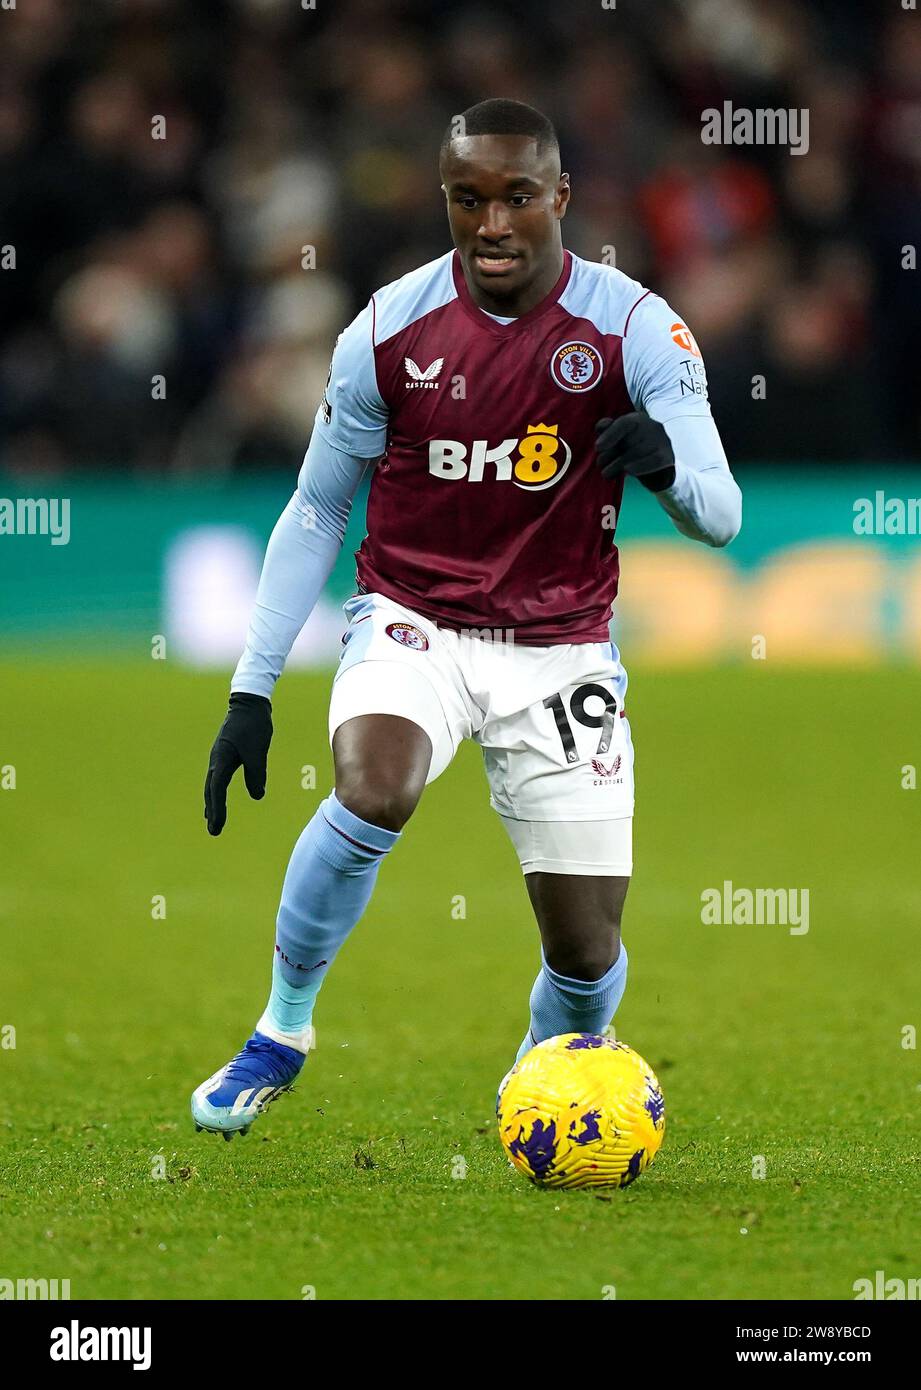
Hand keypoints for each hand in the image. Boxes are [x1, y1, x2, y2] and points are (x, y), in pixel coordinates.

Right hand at [204, 693, 272, 835]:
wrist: (249, 702)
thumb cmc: (254, 725)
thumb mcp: (258, 750)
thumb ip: (256, 773)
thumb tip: (257, 795)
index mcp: (222, 759)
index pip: (217, 790)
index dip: (217, 809)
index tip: (217, 826)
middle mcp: (216, 760)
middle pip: (210, 791)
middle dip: (212, 811)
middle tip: (214, 831)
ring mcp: (218, 756)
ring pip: (212, 785)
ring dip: (212, 803)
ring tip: (212, 820)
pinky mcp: (224, 754)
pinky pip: (217, 777)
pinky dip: (216, 791)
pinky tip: (218, 798)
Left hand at [594, 412, 675, 492]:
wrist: (658, 471)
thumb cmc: (632, 453)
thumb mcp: (619, 441)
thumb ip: (609, 431)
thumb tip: (601, 426)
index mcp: (638, 419)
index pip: (624, 423)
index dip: (610, 434)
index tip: (598, 447)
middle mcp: (653, 427)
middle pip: (628, 440)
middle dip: (610, 454)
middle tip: (600, 464)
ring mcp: (662, 441)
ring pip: (637, 452)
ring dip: (618, 465)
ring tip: (606, 473)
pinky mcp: (668, 456)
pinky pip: (653, 461)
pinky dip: (639, 467)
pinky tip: (628, 471)